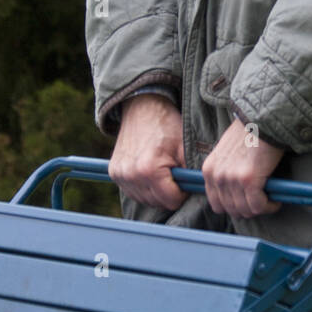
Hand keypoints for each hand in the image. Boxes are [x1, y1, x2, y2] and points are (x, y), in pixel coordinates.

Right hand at [109, 93, 186, 210]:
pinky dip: (143, 187)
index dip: (182, 192)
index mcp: (149, 169)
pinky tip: (149, 172)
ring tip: (161, 171)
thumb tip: (197, 192)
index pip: (172, 201)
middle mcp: (131, 175)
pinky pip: (133, 192)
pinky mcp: (114, 173)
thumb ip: (191, 173)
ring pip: (145, 200)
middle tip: (173, 172)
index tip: (184, 178)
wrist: (143, 107)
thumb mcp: (185, 146)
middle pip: (158, 203)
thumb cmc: (167, 125)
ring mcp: (120, 175)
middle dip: (169, 192)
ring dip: (155, 191)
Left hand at [201, 118, 283, 218]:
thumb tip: (235, 192)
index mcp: (209, 170)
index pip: (216, 204)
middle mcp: (217, 177)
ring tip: (270, 199)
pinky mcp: (249, 181)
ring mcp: (232, 180)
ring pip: (245, 210)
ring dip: (260, 208)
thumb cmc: (248, 132)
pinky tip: (275, 200)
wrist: (262, 119)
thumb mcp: (225, 152)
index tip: (247, 202)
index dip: (234, 206)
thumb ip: (225, 171)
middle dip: (248, 209)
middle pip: (231, 210)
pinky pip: (258, 206)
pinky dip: (269, 206)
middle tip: (261, 202)